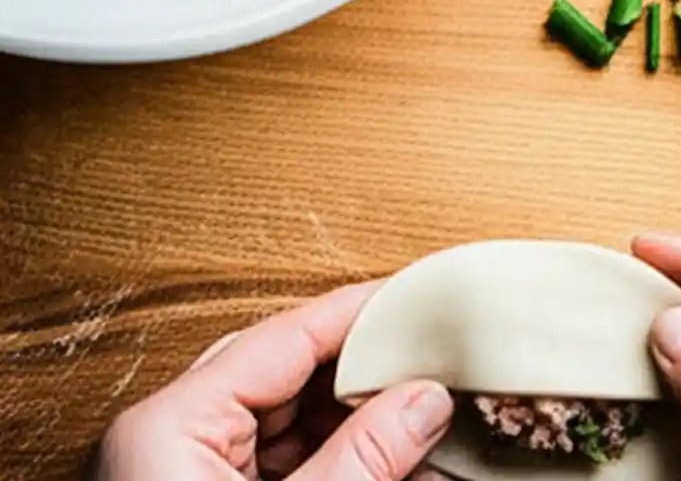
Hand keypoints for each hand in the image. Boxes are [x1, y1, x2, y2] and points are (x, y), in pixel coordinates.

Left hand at [95, 282, 453, 480]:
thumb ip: (363, 458)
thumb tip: (425, 401)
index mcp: (168, 426)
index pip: (284, 337)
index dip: (359, 313)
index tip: (417, 298)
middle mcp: (171, 438)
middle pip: (291, 373)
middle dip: (368, 372)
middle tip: (430, 359)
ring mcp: (190, 468)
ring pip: (295, 418)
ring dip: (362, 421)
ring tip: (425, 415)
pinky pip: (286, 458)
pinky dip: (342, 456)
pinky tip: (393, 458)